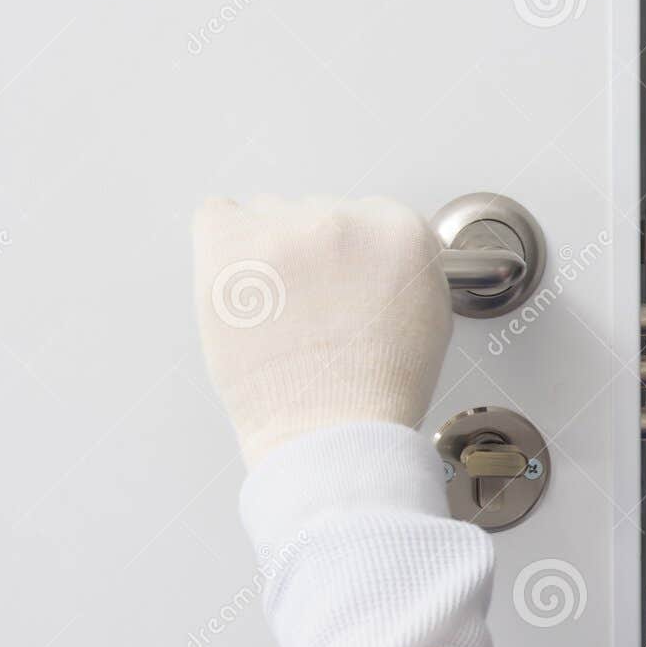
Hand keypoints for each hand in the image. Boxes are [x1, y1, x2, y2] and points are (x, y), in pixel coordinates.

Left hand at [193, 195, 451, 465]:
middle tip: (312, 309)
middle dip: (315, 257)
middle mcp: (343, 221)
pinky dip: (223, 242)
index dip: (357, 258)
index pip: (370, 215)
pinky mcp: (229, 251)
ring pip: (268, 215)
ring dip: (270, 251)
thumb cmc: (377, 392)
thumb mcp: (430, 319)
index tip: (348, 287)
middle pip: (318, 213)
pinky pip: (215, 214)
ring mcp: (283, 234)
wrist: (330, 433)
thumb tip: (374, 252)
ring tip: (277, 309)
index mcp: (399, 232)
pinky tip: (240, 281)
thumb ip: (404, 267)